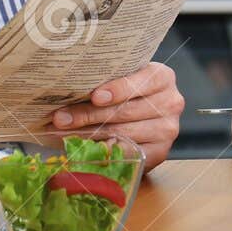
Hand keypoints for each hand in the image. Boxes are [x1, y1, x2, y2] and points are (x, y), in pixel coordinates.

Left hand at [50, 62, 183, 171]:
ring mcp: (167, 130)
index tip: (94, 96)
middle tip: (61, 118)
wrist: (144, 116)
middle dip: (89, 114)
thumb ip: (106, 80)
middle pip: (126, 111)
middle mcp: (171, 102)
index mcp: (163, 77)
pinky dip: (103, 151)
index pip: (142, 81)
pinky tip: (83, 148)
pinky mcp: (160, 152)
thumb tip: (67, 87)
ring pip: (123, 133)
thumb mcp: (122, 79)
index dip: (118, 89)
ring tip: (63, 132)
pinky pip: (128, 153)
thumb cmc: (126, 92)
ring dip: (88, 134)